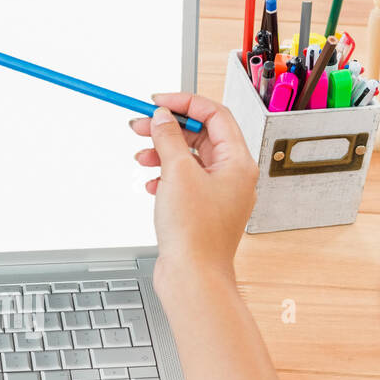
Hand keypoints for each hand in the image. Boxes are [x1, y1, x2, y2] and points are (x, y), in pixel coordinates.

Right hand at [130, 93, 257, 292]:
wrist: (193, 278)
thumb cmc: (195, 234)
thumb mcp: (177, 173)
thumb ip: (169, 139)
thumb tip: (163, 117)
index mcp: (238, 163)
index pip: (215, 116)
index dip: (185, 103)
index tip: (158, 102)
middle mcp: (233, 177)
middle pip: (201, 137)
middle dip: (168, 129)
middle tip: (140, 125)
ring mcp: (218, 195)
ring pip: (190, 160)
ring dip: (163, 153)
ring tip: (140, 157)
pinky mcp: (202, 212)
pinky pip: (184, 183)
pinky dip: (165, 178)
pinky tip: (151, 184)